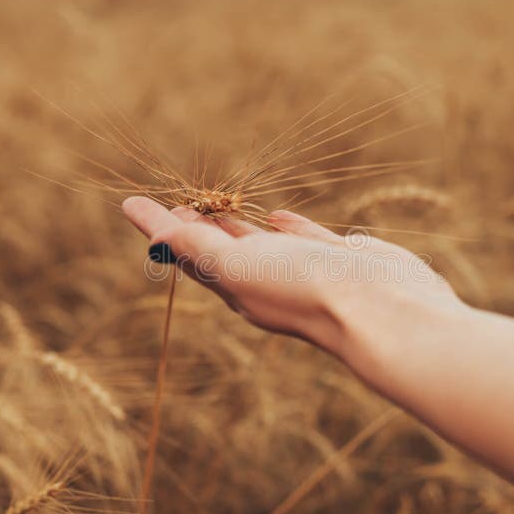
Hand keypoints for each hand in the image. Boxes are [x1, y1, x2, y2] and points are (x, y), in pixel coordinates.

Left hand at [121, 196, 464, 371]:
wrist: (379, 309)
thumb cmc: (303, 288)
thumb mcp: (236, 267)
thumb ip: (196, 249)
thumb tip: (155, 233)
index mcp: (235, 284)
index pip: (186, 252)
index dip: (161, 228)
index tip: (134, 205)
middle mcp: (266, 279)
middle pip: (219, 250)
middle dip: (197, 228)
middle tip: (178, 205)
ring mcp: (305, 269)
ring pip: (261, 243)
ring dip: (238, 226)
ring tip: (221, 209)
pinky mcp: (339, 257)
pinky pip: (303, 236)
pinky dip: (287, 225)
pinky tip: (279, 215)